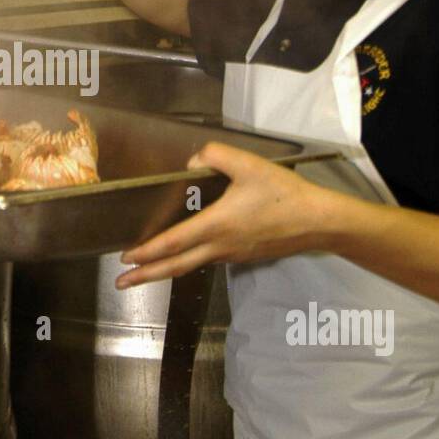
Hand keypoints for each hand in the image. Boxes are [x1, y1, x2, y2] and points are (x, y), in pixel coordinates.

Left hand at [114, 141, 338, 287]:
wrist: (318, 221)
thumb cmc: (283, 193)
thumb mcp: (248, 164)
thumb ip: (215, 156)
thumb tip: (192, 163)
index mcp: (217, 225)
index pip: (173, 243)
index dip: (148, 251)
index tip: (126, 259)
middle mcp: (220, 246)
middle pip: (176, 266)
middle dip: (146, 276)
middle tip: (121, 283)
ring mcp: (231, 254)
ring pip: (191, 265)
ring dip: (164, 269)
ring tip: (144, 272)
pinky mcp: (243, 255)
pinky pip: (207, 260)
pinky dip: (187, 262)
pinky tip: (184, 255)